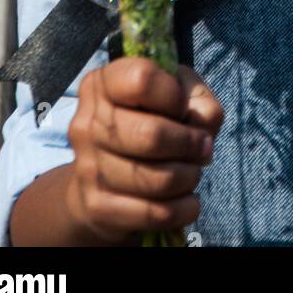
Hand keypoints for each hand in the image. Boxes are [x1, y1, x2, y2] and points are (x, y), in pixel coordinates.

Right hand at [65, 58, 223, 244]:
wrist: (103, 179)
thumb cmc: (148, 123)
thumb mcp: (175, 95)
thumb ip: (197, 98)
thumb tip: (203, 123)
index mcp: (103, 84)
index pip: (141, 79)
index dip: (173, 95)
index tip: (181, 107)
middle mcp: (89, 123)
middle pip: (151, 135)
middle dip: (190, 144)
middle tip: (202, 148)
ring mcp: (89, 167)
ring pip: (157, 180)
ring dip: (189, 178)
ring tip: (192, 173)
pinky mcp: (98, 207)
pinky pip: (154, 213)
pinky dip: (184, 209)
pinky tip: (188, 200)